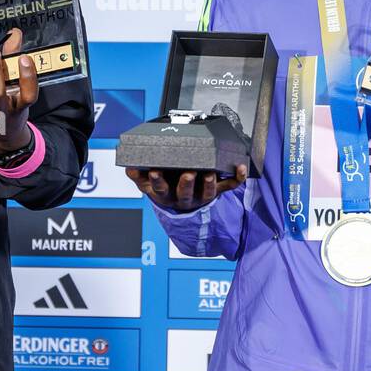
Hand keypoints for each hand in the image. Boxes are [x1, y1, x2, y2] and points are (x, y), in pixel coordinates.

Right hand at [124, 164, 246, 212]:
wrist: (182, 202)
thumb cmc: (165, 187)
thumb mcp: (148, 185)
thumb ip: (139, 177)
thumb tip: (129, 168)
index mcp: (167, 195)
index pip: (161, 190)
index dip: (157, 181)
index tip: (155, 171)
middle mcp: (185, 198)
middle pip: (186, 194)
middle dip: (187, 184)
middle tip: (189, 173)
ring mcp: (202, 195)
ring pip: (208, 192)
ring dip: (210, 183)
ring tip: (211, 173)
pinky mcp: (216, 191)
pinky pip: (229, 186)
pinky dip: (237, 178)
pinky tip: (240, 167)